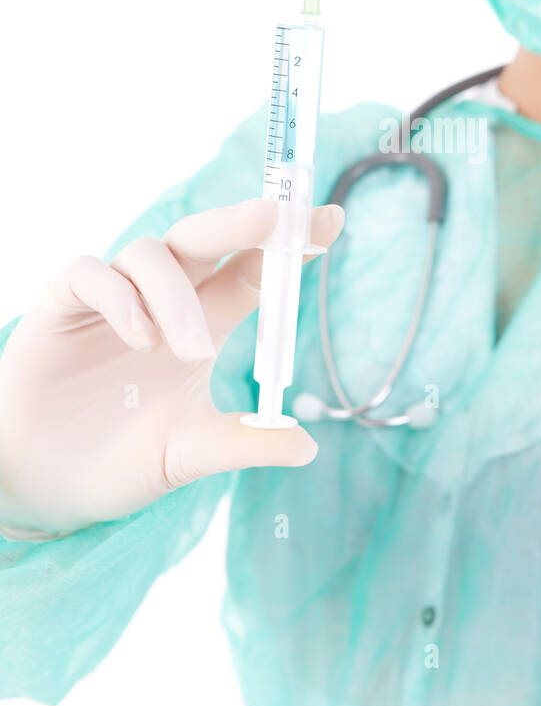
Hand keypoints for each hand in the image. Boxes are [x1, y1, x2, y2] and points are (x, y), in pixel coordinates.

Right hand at [0, 198, 343, 536]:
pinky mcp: (64, 306)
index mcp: (205, 324)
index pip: (252, 270)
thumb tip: (309, 447)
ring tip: (192, 348)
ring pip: (151, 253)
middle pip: (204, 238)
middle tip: (270, 216)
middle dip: (238, 222)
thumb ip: (243, 443)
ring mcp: (113, 299)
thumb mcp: (190, 454)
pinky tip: (140, 337)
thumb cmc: (120, 464)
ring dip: (178, 294)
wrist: (45, 489)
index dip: (288, 243)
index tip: (331, 217)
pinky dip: (120, 297)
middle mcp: (163, 300)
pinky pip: (91, 274)